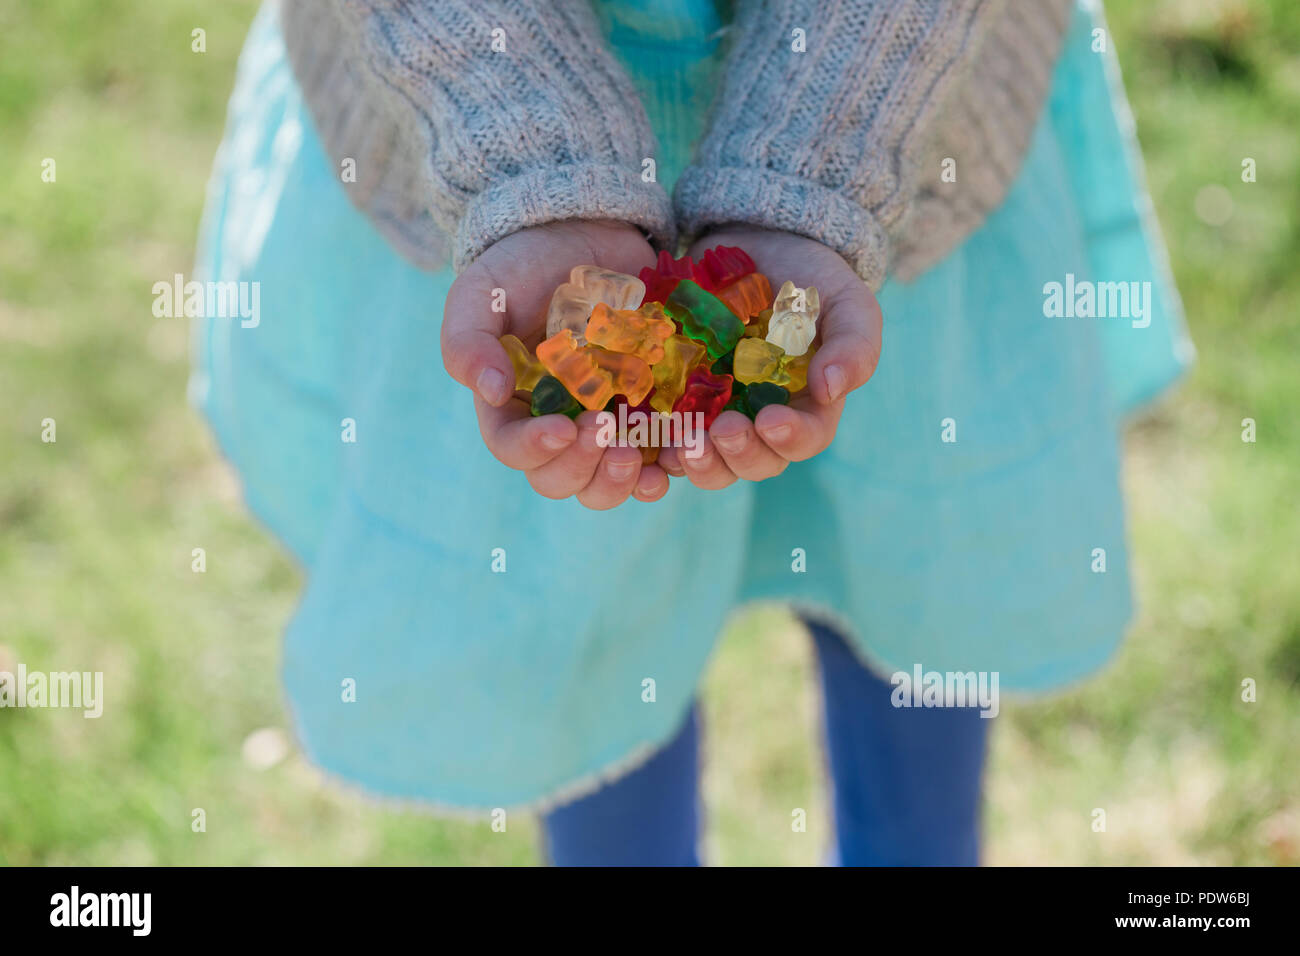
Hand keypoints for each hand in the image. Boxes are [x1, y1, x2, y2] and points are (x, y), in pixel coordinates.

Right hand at [441, 220, 670, 508]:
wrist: (585, 235)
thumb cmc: (523, 265)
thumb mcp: (483, 292)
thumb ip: (468, 340)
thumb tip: (491, 393)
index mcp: (512, 407)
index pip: (514, 449)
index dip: (536, 450)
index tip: (563, 429)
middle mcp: (557, 425)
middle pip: (561, 478)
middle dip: (582, 468)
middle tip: (607, 431)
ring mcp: (605, 422)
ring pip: (605, 482)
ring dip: (620, 482)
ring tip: (637, 458)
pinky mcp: (649, 410)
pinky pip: (658, 456)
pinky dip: (668, 466)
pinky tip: (680, 455)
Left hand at [657, 227, 881, 486]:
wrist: (755, 244)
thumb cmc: (811, 278)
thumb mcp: (844, 301)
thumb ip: (853, 344)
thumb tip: (832, 389)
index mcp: (806, 407)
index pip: (804, 439)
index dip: (789, 438)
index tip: (771, 420)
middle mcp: (760, 421)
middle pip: (753, 462)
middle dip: (738, 455)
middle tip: (722, 431)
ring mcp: (717, 413)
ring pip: (709, 460)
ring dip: (697, 461)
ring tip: (684, 441)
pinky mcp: (677, 397)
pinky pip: (664, 434)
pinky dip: (656, 442)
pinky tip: (647, 432)